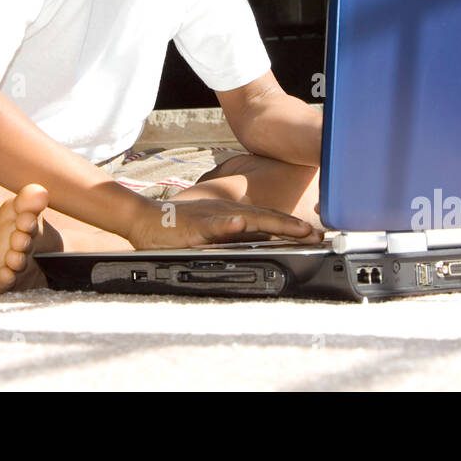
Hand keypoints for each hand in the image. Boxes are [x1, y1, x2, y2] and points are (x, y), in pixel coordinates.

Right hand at [125, 196, 322, 249]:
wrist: (143, 220)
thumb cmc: (175, 228)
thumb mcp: (210, 232)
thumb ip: (232, 238)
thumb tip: (255, 246)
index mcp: (232, 216)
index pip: (268, 220)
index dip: (292, 226)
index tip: (316, 234)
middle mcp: (227, 213)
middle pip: (266, 219)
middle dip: (294, 227)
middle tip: (318, 234)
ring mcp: (212, 217)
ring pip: (248, 219)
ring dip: (274, 224)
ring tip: (296, 230)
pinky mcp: (195, 224)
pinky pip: (214, 224)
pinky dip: (228, 224)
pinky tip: (240, 224)